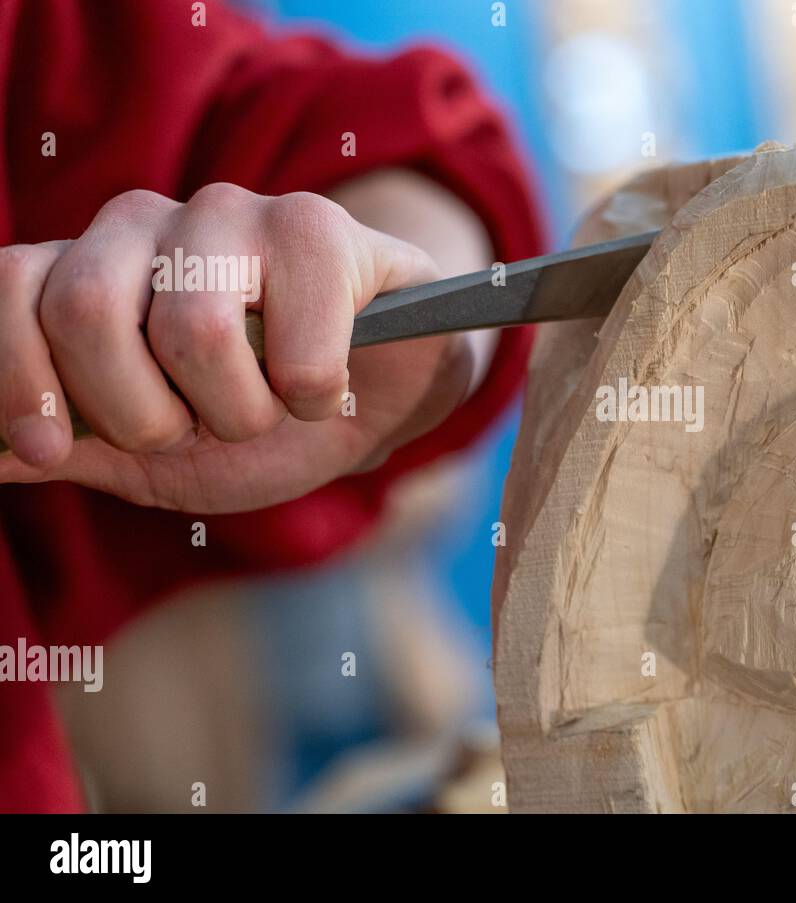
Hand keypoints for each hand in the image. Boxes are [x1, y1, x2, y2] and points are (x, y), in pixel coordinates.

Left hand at [0, 183, 473, 511]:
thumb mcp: (151, 458)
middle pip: (88, 310)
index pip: (13, 287)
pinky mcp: (320, 228)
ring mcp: (234, 213)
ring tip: (273, 407)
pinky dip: (316, 398)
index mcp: (91, 267)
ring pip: (195, 331)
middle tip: (195, 428)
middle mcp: (149, 222)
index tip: (54, 447)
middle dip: (143, 412)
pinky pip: (298, 350)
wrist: (381, 402)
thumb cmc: (265, 423)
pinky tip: (330, 387)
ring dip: (242, 412)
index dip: (18, 374)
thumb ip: (72, 445)